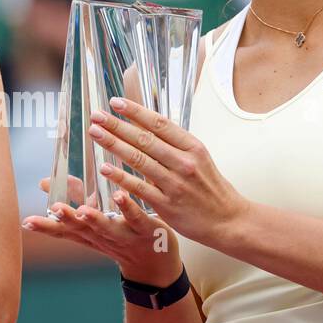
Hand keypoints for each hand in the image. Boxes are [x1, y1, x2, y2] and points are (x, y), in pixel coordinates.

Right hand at [23, 177, 182, 287]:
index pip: (63, 231)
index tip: (27, 222)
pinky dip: (128, 208)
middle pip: (82, 229)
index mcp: (88, 233)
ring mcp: (125, 234)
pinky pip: (136, 218)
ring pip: (107, 226)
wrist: (155, 266)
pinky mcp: (147, 230)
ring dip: (94, 219)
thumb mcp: (93, 218)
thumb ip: (73, 195)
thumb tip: (44, 182)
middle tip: (53, 211)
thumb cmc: (120, 235)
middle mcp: (103, 235)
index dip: (45, 226)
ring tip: (82, 210)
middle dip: (67, 220)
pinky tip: (120, 196)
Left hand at [85, 96, 248, 248]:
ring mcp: (175, 183)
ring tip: (95, 133)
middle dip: (117, 124)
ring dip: (114, 144)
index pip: (159, 123)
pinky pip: (139, 187)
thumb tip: (147, 127)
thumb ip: (175, 145)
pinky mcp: (167, 204)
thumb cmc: (210, 189)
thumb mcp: (199, 159)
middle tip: (96, 115)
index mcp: (193, 147)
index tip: (115, 102)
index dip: (135, 111)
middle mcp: (184, 162)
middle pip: (145, 138)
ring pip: (139, 159)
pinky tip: (104, 168)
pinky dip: (121, 177)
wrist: (228, 221)